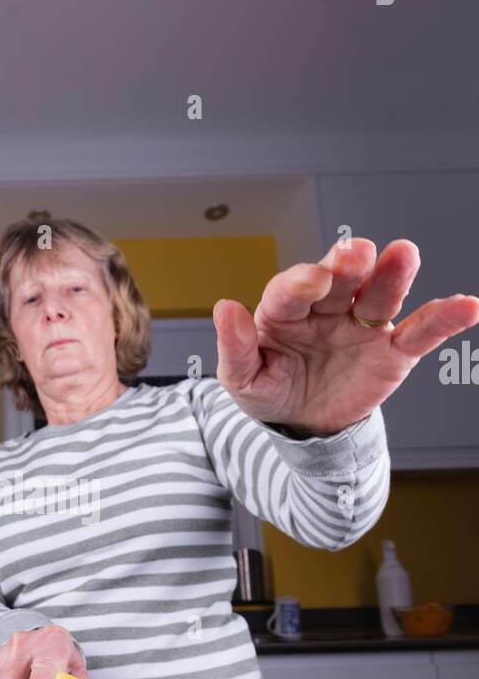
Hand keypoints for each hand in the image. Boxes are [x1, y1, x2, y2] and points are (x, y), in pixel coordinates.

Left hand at [213, 238, 478, 436]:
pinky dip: (446, 318)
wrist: (305, 426)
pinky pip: (422, 331)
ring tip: (405, 254)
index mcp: (286, 310)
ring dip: (393, 273)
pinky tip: (468, 306)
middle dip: (348, 264)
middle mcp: (327, 308)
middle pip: (340, 279)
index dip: (302, 282)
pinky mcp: (392, 350)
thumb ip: (236, 348)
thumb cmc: (272, 392)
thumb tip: (225, 309)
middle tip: (358, 252)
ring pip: (380, 293)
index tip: (313, 280)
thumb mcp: (243, 380)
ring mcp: (362, 325)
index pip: (292, 290)